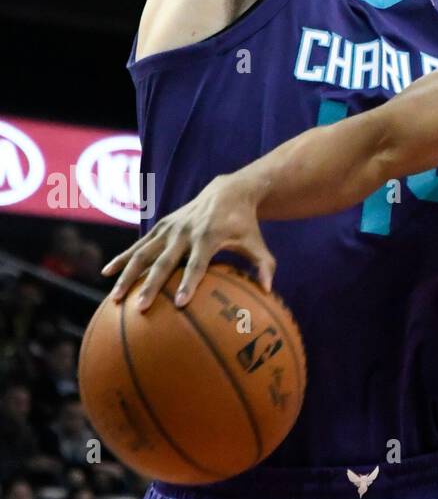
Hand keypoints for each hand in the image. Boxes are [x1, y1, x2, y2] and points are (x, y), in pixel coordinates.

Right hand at [101, 173, 274, 311]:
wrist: (226, 191)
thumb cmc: (244, 223)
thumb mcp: (257, 243)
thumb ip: (264, 265)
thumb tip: (270, 290)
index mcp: (208, 237)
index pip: (197, 264)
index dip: (189, 283)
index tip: (180, 303)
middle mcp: (184, 232)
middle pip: (164, 262)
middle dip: (151, 285)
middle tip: (141, 308)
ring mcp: (169, 229)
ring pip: (143, 253)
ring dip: (128, 276)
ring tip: (115, 298)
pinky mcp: (160, 227)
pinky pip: (137, 245)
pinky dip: (122, 258)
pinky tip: (106, 273)